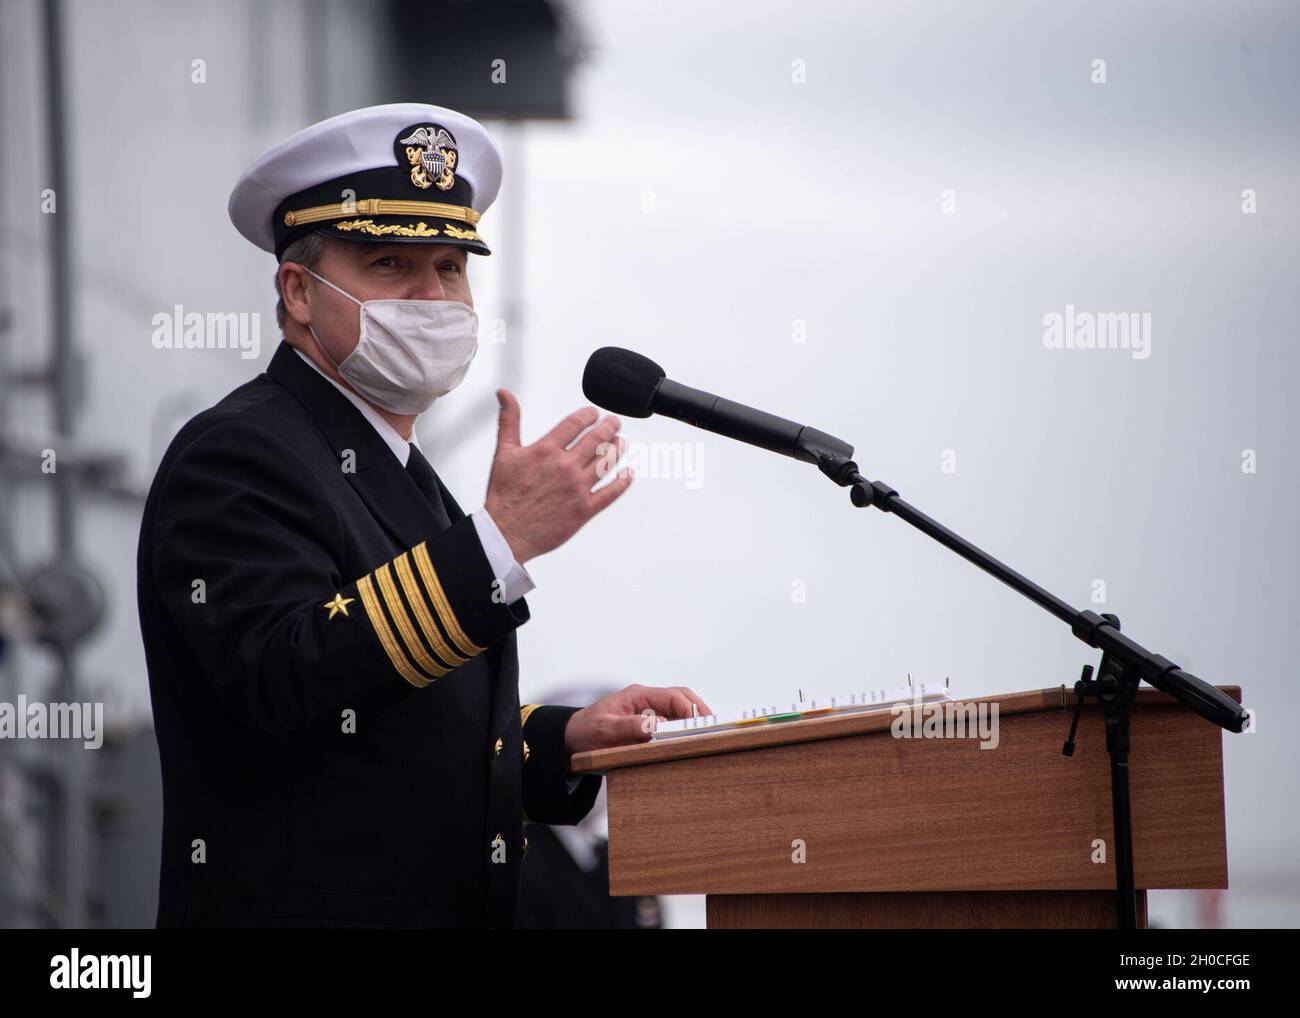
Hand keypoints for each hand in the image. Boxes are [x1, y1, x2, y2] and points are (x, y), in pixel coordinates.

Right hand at [485, 389, 631, 563]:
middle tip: (615, 423)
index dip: (589, 415)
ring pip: (607, 462)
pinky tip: (628, 473)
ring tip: (621, 442)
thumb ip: (509, 421)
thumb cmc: (504, 495)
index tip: (594, 413)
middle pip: (597, 439)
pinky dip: (623, 481)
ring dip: (618, 449)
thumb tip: (504, 394)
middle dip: (610, 427)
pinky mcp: (584, 509)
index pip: (576, 423)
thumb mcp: (503, 453)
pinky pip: (611, 492)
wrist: (506, 533)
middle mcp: (565, 466)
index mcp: (546, 450)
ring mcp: (577, 488)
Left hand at [563, 684, 713, 753]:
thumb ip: (630, 726)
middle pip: (682, 698)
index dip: (689, 709)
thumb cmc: (587, 731)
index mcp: (638, 695)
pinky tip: (691, 742)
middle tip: (713, 729)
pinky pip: (672, 724)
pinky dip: (684, 730)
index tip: (699, 725)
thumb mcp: (605, 729)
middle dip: (699, 711)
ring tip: (707, 735)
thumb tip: (658, 725)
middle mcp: (647, 700)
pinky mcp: (648, 725)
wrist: (572, 740)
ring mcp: (649, 712)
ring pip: (680, 710)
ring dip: (694, 720)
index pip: (673, 696)